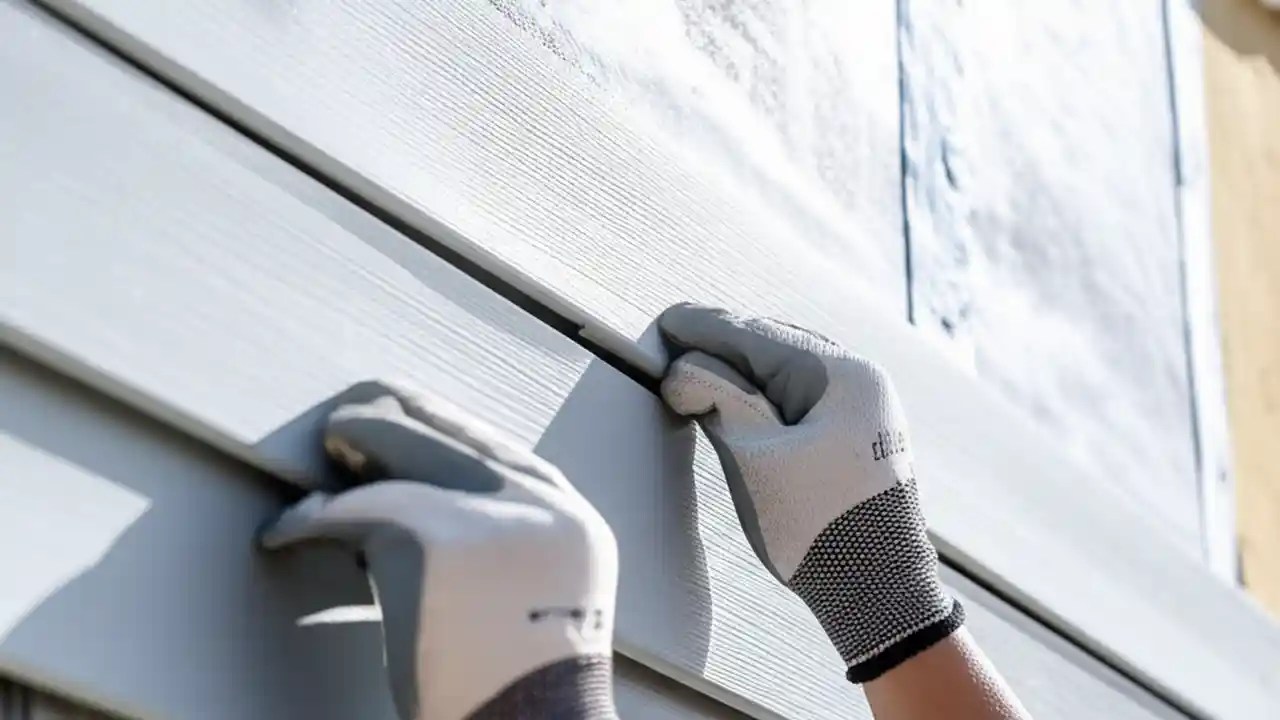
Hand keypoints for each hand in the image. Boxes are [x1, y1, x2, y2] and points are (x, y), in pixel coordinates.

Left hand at [259, 382, 618, 719]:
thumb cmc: (524, 700)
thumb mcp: (542, 608)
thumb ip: (509, 549)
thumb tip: (424, 511)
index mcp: (574, 524)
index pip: (502, 451)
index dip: (443, 429)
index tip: (402, 415)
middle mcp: (540, 506)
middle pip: (453, 433)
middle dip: (393, 420)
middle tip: (346, 426)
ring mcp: (488, 514)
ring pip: (401, 452)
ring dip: (353, 450)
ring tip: (324, 461)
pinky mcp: (429, 535)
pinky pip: (351, 508)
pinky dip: (310, 518)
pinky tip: (284, 529)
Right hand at [658, 304, 962, 681]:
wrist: (878, 594)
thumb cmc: (818, 531)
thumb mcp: (754, 457)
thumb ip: (717, 399)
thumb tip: (683, 368)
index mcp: (842, 376)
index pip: (756, 336)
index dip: (703, 329)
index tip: (666, 322)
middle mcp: (862, 380)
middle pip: (774, 345)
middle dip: (721, 346)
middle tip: (673, 347)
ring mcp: (866, 406)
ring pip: (788, 368)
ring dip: (742, 369)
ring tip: (698, 374)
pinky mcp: (859, 432)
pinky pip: (804, 394)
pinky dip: (766, 392)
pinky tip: (739, 400)